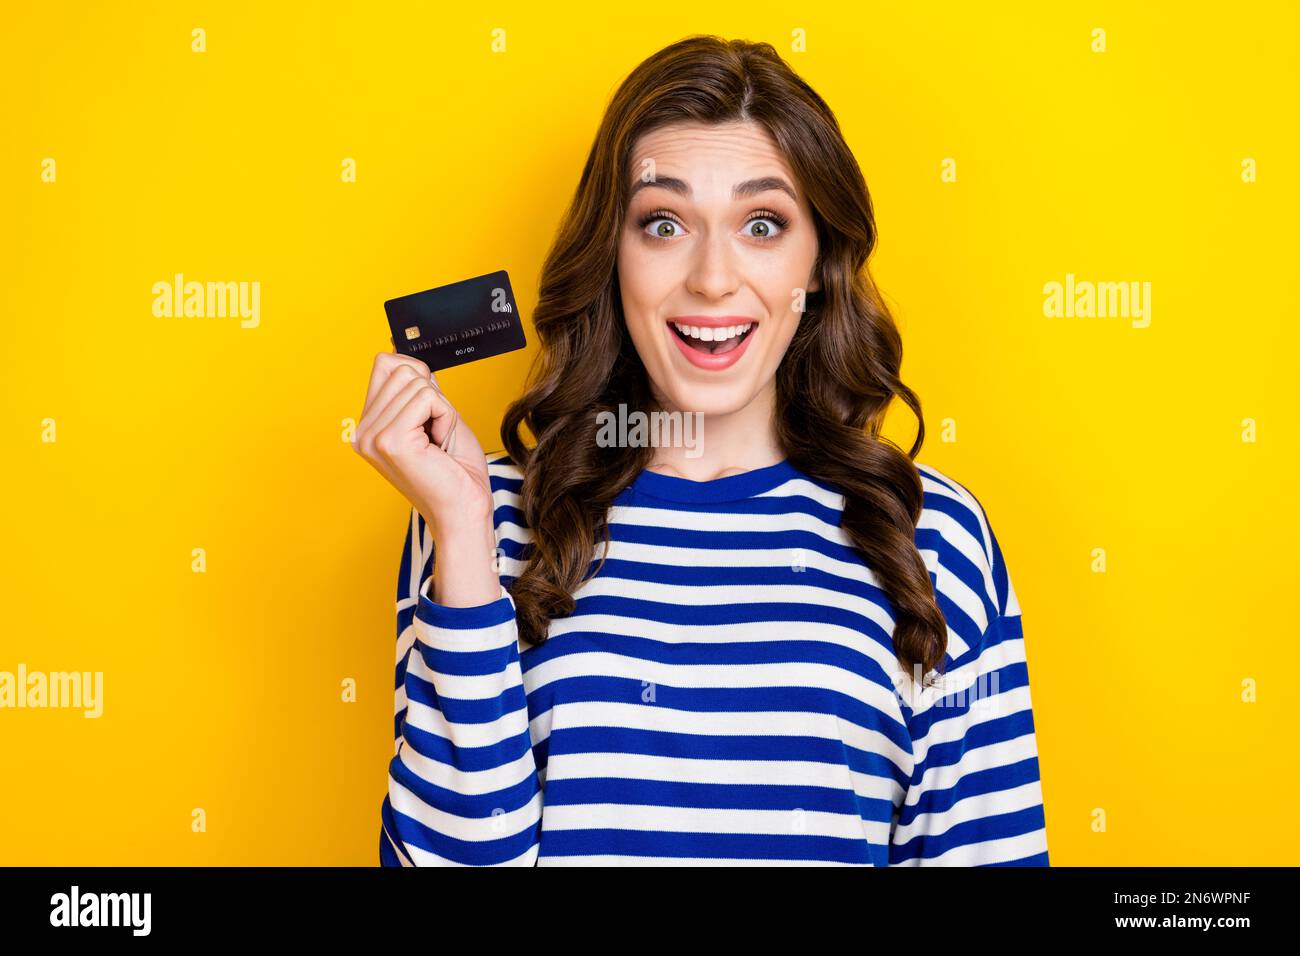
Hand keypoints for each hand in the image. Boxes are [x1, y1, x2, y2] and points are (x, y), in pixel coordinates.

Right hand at [353, 352, 493, 540]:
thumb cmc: (456, 471)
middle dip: (432, 397)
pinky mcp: (390, 441)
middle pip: (400, 369)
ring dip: (440, 409)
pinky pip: (428, 397)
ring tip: (437, 443)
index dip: (419, 378)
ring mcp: (372, 437)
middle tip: (436, 435)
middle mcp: (362, 432)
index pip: (385, 364)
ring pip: (416, 381)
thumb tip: (406, 357)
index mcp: (368, 427)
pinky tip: (439, 446)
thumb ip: (419, 389)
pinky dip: (445, 417)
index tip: (430, 415)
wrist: (465, 510)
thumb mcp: (437, 418)